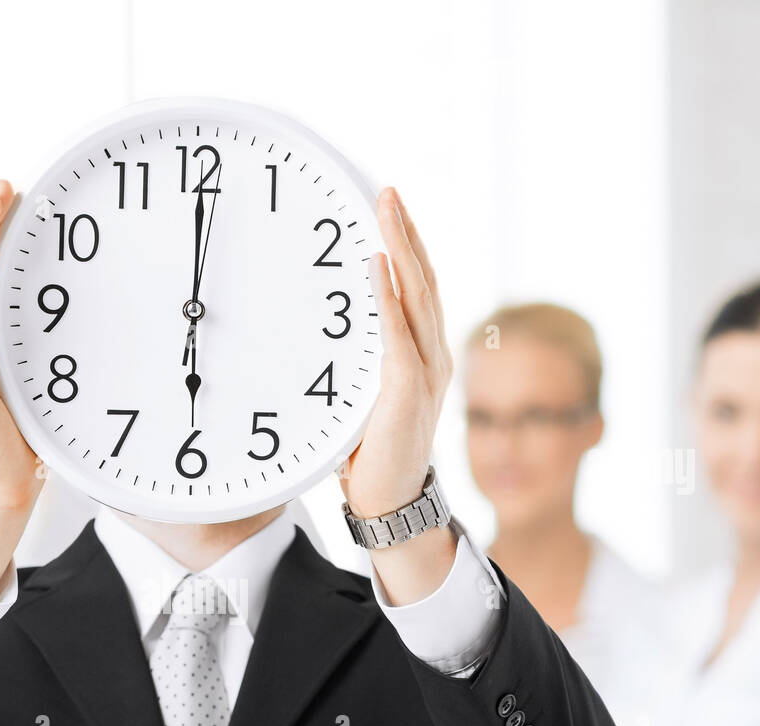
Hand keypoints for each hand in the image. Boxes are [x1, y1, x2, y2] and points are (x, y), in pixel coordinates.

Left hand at [341, 186, 450, 516]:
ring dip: (401, 246)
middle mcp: (433, 356)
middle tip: (387, 189)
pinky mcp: (408, 391)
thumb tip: (326, 340)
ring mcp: (426, 372)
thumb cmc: (371, 457)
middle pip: (422, 279)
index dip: (408, 247)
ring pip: (417, 294)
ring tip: (387, 206)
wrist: (390, 502)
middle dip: (405, 231)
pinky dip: (389, 297)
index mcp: (423, 356)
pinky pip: (399, 334)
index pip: (418, 289)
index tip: (390, 210)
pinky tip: (379, 264)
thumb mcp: (363, 401)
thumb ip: (358, 367)